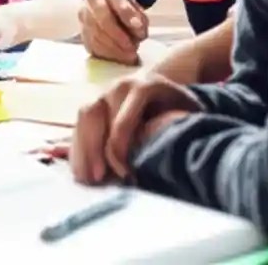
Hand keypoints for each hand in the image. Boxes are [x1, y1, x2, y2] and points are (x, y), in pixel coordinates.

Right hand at [71, 73, 202, 184]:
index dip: (121, 148)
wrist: (166, 88)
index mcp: (145, 87)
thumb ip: (181, 129)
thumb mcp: (189, 113)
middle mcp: (118, 86)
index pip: (124, 119)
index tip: (125, 174)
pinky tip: (81, 172)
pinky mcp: (93, 105)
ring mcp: (103, 94)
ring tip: (85, 179)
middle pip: (95, 116)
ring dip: (82, 150)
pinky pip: (78, 125)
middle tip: (98, 179)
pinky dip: (78, 149)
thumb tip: (180, 157)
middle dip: (94, 150)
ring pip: (83, 119)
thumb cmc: (179, 107)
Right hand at [79, 0, 147, 65]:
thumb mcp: (135, 6)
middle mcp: (91, 1)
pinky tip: (116, 58)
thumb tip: (138, 29)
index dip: (129, 17)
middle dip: (120, 39)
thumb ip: (138, 16)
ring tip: (127, 57)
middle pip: (103, 21)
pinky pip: (90, 44)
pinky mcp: (81, 30)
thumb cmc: (122, 5)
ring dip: (113, 49)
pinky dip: (104, 54)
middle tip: (133, 51)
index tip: (141, 32)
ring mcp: (83, 16)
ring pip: (95, 35)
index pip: (118, 2)